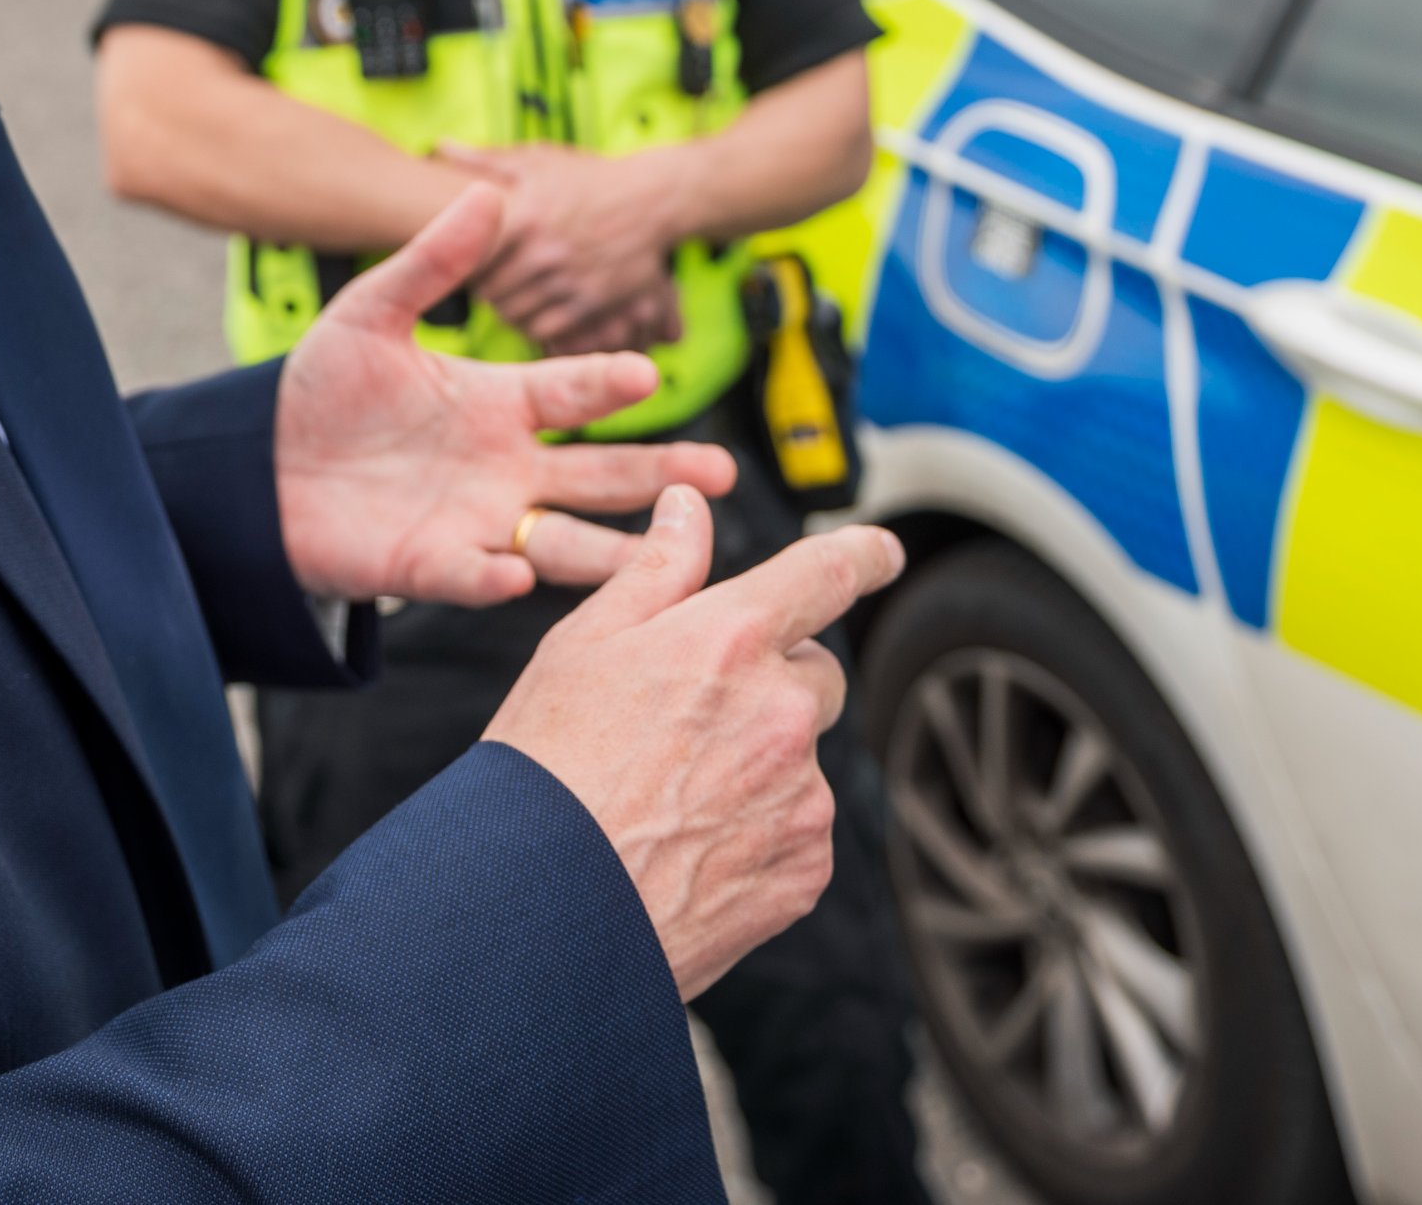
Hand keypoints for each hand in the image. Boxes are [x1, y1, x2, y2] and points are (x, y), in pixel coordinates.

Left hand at [275, 186, 738, 605]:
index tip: (649, 369)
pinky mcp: (432, 567)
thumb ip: (430, 262)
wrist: (262, 467)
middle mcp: (508, 467)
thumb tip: (485, 191)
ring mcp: (479, 521)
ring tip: (665, 554)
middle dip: (659, 476)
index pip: (574, 393)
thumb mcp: (371, 313)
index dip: (608, 382)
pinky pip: (475, 573)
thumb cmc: (325, 389)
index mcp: (502, 403)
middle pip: (600, 474)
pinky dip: (496, 574)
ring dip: (614, 548)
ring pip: (565, 541)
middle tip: (718, 477)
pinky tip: (517, 570)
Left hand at [433, 142, 688, 351]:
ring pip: (513, 315)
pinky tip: (535, 305)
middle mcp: (544, 252)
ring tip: (510, 292)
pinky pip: (545, 329)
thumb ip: (486, 158)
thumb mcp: (539, 159)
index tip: (461, 255)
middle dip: (483, 287)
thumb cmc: (590, 176)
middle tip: (486, 279)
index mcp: (523, 216)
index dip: (458, 260)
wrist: (655, 200)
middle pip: (487, 291)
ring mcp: (568, 282)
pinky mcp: (591, 305)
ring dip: (506, 308)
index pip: (467, 255)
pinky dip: (534, 324)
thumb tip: (440, 146)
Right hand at [486, 489, 905, 997]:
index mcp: (729, 641)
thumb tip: (689, 507)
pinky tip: (689, 850)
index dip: (860, 556)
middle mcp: (782, 713)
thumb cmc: (545, 771)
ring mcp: (802, 797)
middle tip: (690, 723)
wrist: (540, 913)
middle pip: (816, 676)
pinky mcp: (806, 870)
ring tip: (670, 803)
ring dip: (761, 767)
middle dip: (773, 685)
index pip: (824, 575)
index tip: (881, 552)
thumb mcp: (581, 646)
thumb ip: (656, 570)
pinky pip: (799, 832)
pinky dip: (760, 834)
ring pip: (801, 760)